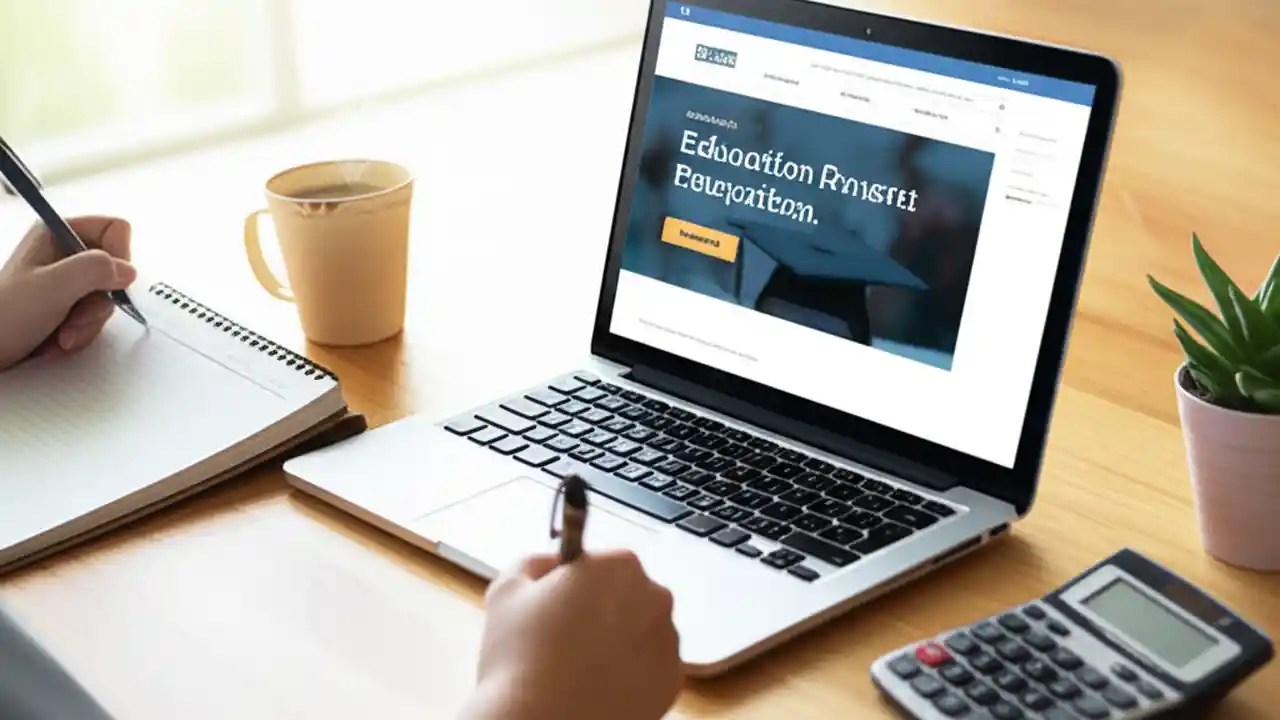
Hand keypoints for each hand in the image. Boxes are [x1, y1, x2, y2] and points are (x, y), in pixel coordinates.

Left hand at [0, 217, 135, 370]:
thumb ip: (95, 270)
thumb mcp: (53, 287)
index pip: (114, 230)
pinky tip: (57, 341)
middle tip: (74, 320)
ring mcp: (65, 281)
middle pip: (114, 270)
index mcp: (57, 233)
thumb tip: (129, 271)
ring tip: (61, 337)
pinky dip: (81, 333)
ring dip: (88, 324)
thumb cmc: (5, 316)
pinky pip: (94, 317)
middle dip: (97, 303)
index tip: (104, 283)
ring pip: (106, 298)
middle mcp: (63, 253)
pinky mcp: (64, 306)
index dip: (118, 257)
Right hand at [462, 551, 682, 719]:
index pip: (601, 563)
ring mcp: (668, 640)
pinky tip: (599, 685)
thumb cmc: (520, 656)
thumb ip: (533, 563)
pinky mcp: (673, 680)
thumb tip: (549, 563)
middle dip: (602, 611)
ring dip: (619, 641)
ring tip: (581, 666)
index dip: (575, 585)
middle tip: (566, 638)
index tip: (558, 607)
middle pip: (627, 595)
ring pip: (641, 631)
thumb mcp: (506, 591)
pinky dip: (631, 674)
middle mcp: (654, 596)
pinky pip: (651, 667)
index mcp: (618, 565)